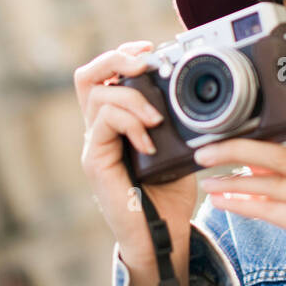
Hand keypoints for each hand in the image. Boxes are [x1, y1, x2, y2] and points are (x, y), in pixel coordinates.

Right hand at [76, 41, 198, 265]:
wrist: (162, 236)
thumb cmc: (169, 194)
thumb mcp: (179, 146)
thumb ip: (177, 120)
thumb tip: (199, 91)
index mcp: (116, 121)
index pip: (103, 74)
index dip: (122, 54)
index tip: (151, 49)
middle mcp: (99, 128)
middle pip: (87, 76)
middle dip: (116, 59)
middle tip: (144, 63)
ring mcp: (94, 144)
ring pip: (97, 95)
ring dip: (132, 98)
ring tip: (156, 118)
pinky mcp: (95, 161)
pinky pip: (103, 123)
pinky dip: (130, 123)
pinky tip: (150, 142)